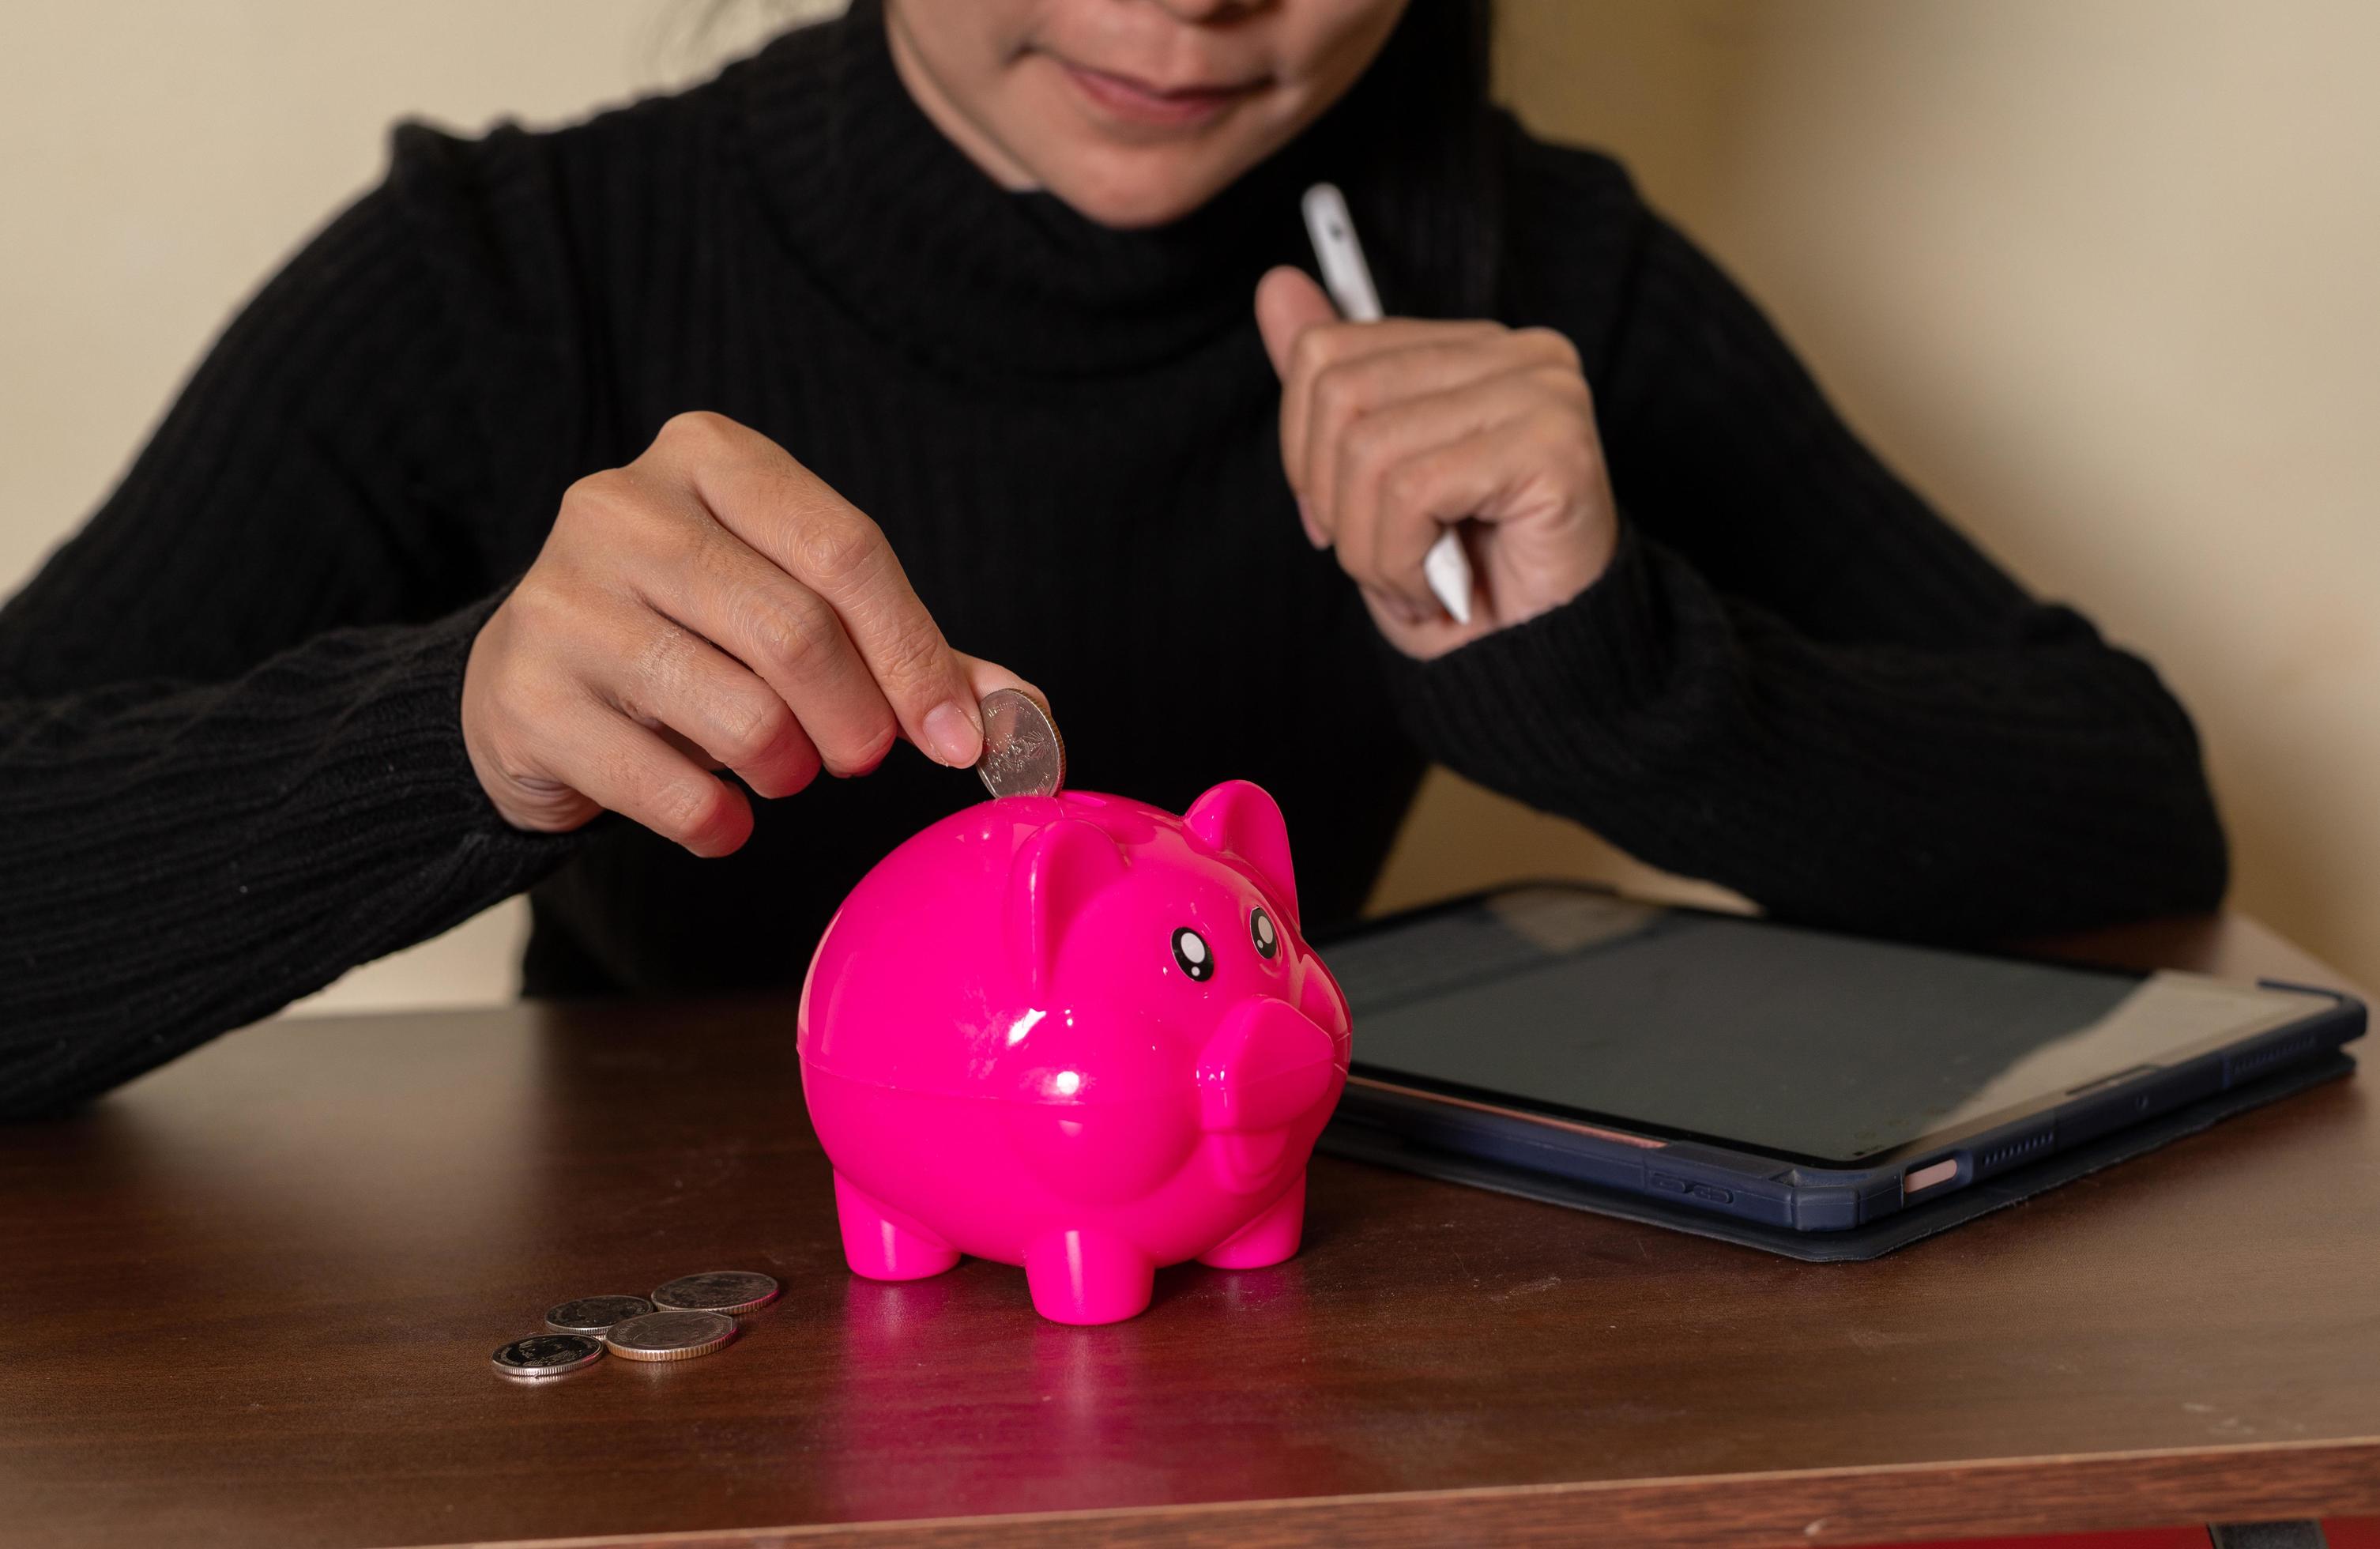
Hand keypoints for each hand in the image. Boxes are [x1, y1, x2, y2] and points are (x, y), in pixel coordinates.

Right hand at [462, 411, 1038, 854]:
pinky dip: (720, 824)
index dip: (914, 653)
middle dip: (857, 721)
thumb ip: (909, 649)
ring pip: (741, 715)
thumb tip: (1023, 717)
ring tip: (777, 764)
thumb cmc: (690, 634)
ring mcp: (561, 600)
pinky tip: (718, 812)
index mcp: (708, 456)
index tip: (956, 736)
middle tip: (860, 755)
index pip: (845, 548)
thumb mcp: (797, 607)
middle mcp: (621, 507)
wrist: (529, 683)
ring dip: (787, 769)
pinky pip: (671, 790)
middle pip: (796, 631)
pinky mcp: (525, 698)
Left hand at [1255, 267, 1620, 658]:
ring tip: (1416, 580)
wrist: (1539, 661)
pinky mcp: (1554, 445)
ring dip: (1372, 547)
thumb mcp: (1368, 481)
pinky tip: (1444, 587)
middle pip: (1339, 396)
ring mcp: (1542, 391)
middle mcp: (1516, 352)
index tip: (1337, 519)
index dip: (1303, 452)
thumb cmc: (1460, 579)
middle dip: (1334, 504)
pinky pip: (1415, 490)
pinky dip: (1406, 561)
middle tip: (1384, 560)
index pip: (1325, 353)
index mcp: (1470, 349)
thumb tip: (1276, 284)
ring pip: (1370, 450)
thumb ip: (1329, 383)